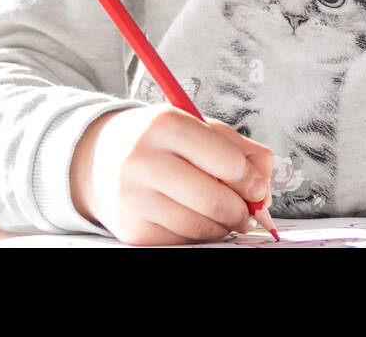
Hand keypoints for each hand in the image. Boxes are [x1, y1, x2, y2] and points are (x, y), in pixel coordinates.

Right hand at [70, 104, 274, 245]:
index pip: (225, 160)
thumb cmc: (159, 142)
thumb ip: (239, 148)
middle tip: (247, 211)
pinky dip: (198, 235)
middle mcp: (142, 159)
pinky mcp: (130, 229)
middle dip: (242, 211)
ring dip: (223, 226)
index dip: (251, 179)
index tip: (257, 187)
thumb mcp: (196, 127)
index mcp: (164, 124)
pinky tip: (194, 218)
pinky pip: (182, 241)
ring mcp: (132, 197)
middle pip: (214, 199)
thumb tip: (265, 182)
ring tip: (223, 214)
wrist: (100, 159)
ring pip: (200, 225)